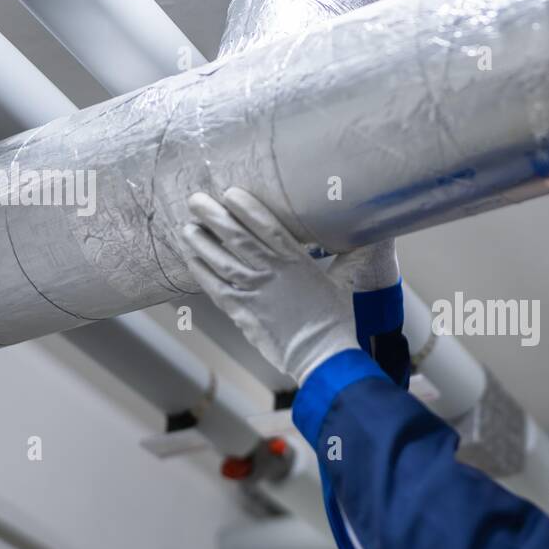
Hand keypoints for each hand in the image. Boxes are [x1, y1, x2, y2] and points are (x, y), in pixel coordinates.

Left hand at [180, 187, 363, 386]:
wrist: (322, 354)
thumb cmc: (334, 320)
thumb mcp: (340, 283)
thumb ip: (341, 261)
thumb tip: (361, 244)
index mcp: (295, 260)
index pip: (265, 225)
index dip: (246, 207)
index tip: (230, 193)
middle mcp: (271, 271)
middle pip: (235, 236)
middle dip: (213, 215)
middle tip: (197, 201)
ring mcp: (253, 291)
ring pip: (219, 258)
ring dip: (200, 241)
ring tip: (187, 227)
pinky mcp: (241, 311)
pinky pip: (214, 286)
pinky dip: (200, 270)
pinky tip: (191, 258)